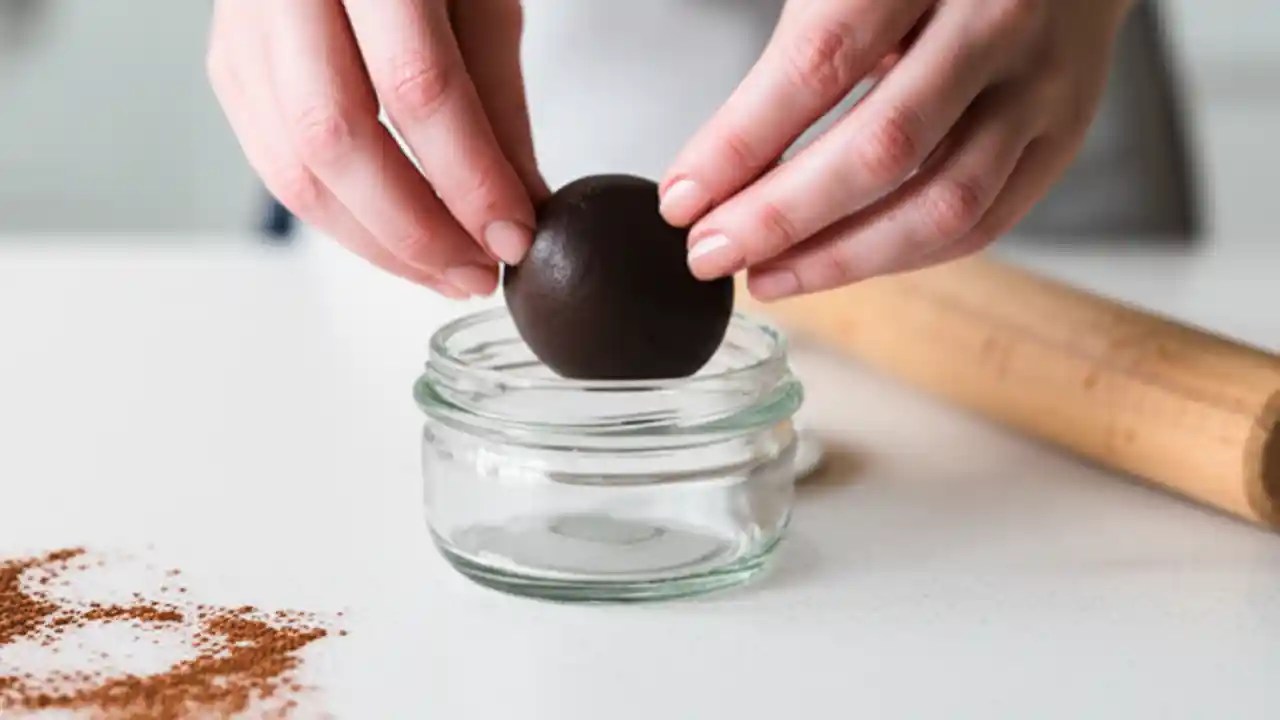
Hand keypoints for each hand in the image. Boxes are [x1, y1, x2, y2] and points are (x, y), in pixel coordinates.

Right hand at [207, 0, 545, 298]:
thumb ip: (497, 103)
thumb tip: (519, 209)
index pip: (415, 85)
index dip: (470, 177)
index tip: (515, 235)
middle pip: (335, 137)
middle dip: (416, 229)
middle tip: (477, 272)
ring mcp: (242, 23)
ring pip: (292, 167)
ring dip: (376, 243)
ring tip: (444, 272)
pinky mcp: (229, 60)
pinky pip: (273, 164)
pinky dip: (339, 218)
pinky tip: (393, 240)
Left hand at [660, 0, 1134, 299]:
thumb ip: (800, 52)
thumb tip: (715, 171)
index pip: (819, 64)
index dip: (742, 141)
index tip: (683, 197)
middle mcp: (996, 20)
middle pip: (882, 148)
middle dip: (780, 217)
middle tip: (711, 253)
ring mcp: (1044, 84)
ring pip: (941, 205)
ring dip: (840, 257)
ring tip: (766, 273)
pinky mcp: (1064, 137)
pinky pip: (982, 224)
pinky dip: (900, 256)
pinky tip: (837, 262)